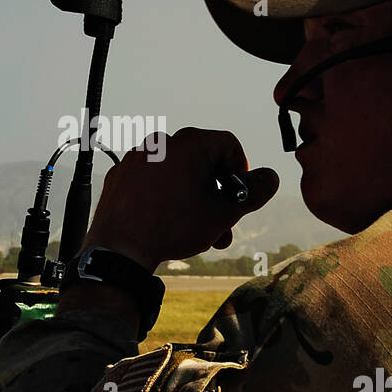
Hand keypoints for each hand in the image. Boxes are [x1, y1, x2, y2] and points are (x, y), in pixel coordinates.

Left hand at [80, 127, 278, 270]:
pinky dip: (164, 196)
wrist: (120, 249)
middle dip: (216, 194)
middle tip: (221, 223)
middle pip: (202, 161)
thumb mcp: (224, 213)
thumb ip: (255, 193)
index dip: (242, 170)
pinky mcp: (120, 175)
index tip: (240, 195)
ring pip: (176, 173)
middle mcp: (161, 142)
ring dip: (192, 198)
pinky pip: (151, 180)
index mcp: (189, 143)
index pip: (229, 145)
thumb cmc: (174, 227)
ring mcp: (136, 157)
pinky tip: (165, 223)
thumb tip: (271, 178)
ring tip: (196, 231)